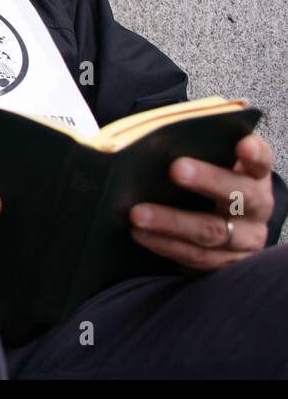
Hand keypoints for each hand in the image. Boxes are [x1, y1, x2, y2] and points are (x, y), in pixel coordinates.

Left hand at [129, 133, 276, 271]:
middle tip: (177, 169)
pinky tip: (139, 234)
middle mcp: (256, 207)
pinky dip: (164, 244)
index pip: (261, 161)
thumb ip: (199, 150)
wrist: (224, 224)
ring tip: (138, 214)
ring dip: (172, 222)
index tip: (242, 144)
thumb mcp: (213, 165)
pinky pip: (196, 256)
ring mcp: (245, 239)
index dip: (254, 154)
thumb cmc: (208, 181)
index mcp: (255, 176)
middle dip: (208, 180)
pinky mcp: (227, 263)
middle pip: (238, 195)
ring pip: (211, 232)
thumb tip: (161, 135)